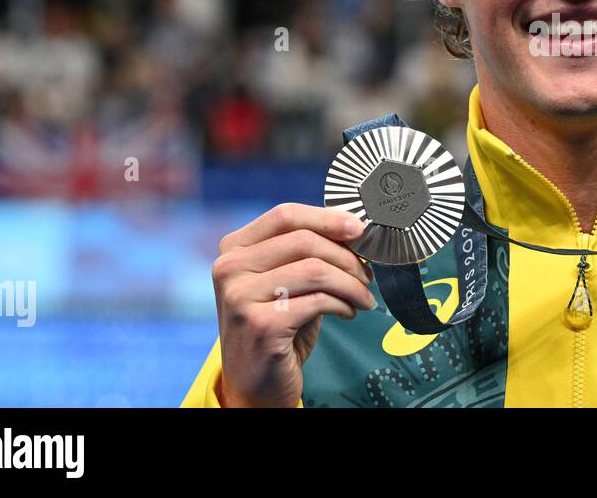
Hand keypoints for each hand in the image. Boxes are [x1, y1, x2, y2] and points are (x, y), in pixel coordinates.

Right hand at [212, 203, 376, 406]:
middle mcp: (229, 269)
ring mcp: (240, 297)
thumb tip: (353, 229)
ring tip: (362, 297)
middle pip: (305, 241)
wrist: (256, 382)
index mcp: (233, 249)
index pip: (286, 215)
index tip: (359, 229)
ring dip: (351, 283)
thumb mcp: (285, 281)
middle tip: (366, 274)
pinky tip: (348, 312)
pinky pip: (319, 301)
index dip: (328, 218)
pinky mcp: (261, 325)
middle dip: (346, 256)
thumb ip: (306, 253)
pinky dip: (343, 304)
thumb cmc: (278, 325)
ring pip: (316, 270)